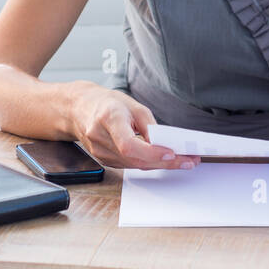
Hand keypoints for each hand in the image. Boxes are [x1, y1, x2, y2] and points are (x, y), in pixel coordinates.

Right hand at [67, 83, 199, 170]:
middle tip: (189, 161)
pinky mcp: (104, 160)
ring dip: (160, 165)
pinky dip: (147, 163)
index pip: (129, 144)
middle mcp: (101, 138)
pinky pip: (130, 165)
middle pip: (135, 158)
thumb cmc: (107, 103)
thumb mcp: (133, 105)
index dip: (151, 152)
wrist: (80, 109)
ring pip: (135, 165)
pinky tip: (162, 160)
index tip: (172, 153)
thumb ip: (149, 126)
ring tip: (182, 161)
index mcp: (108, 119)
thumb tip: (165, 144)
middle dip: (165, 162)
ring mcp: (100, 152)